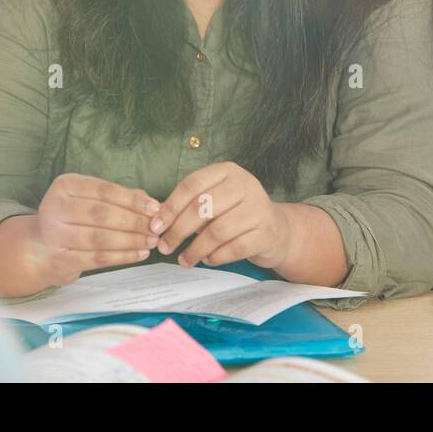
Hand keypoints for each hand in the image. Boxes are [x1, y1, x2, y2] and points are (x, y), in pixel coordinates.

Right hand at [30, 174, 160, 287]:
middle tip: (156, 228)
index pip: (103, 190)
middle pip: (102, 214)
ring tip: (151, 242)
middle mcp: (55, 207)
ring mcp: (54, 235)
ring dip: (131, 241)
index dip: (131, 200)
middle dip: (134, 221)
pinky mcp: (60, 259)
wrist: (41, 248)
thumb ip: (121, 197)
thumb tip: (152, 203)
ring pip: (100, 238)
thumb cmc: (75, 218)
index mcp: (64, 185)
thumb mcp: (92, 199)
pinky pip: (97, 258)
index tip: (155, 208)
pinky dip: (122, 257)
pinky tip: (139, 255)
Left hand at [150, 162, 293, 269]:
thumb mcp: (215, 201)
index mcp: (227, 171)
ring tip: (184, 260)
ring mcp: (259, 207)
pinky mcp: (268, 232)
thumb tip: (158, 223)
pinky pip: (235, 248)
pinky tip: (207, 260)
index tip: (155, 227)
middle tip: (164, 247)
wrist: (277, 229)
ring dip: (195, 249)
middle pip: (203, 207)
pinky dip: (216, 257)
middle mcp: (245, 184)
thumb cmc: (236, 214)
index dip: (170, 207)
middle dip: (178, 230)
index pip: (192, 185)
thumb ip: (190, 207)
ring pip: (218, 231)